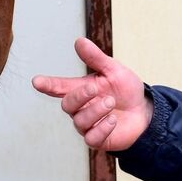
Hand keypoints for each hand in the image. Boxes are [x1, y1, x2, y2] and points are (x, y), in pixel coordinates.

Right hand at [32, 37, 153, 151]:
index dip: (47, 84)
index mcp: (81, 89)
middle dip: (79, 96)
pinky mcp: (98, 139)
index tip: (36, 81)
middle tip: (95, 88)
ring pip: (80, 121)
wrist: (144, 111)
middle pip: (67, 105)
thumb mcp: (113, 70)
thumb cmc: (125, 90)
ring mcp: (88, 125)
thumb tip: (79, 41)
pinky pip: (92, 138)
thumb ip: (95, 58)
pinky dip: (102, 128)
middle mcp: (81, 108)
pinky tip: (113, 120)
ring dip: (96, 111)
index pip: (59, 87)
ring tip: (111, 102)